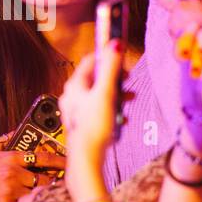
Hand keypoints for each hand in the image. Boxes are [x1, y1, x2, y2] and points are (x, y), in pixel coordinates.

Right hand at [0, 136, 64, 201]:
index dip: (60, 161)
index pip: (43, 157)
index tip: (69, 163)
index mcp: (12, 157)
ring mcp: (11, 190)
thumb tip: (17, 130)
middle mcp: (14, 173)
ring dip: (39, 195)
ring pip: (36, 194)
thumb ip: (5, 139)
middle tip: (56, 185)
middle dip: (50, 183)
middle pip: (44, 179)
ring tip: (44, 196)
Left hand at [59, 40, 125, 170]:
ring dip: (116, 95)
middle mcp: (72, 95)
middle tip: (128, 82)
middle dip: (115, 78)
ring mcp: (76, 109)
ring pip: (99, 94)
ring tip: (129, 100)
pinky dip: (111, 109)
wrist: (87, 157)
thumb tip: (115, 43)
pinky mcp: (82, 122)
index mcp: (75, 85)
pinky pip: (99, 109)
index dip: (108, 56)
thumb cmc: (94, 127)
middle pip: (96, 78)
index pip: (91, 60)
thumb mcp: (106, 93)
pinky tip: (121, 118)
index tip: (122, 59)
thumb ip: (111, 68)